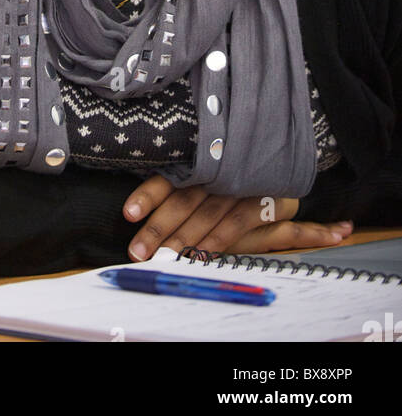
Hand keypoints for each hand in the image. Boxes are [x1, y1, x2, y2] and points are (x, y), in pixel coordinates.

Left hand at [122, 172, 353, 259]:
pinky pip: (237, 220)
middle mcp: (219, 168)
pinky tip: (199, 255)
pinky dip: (218, 240)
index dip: (149, 194)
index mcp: (201, 157)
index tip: (129, 214)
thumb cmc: (237, 168)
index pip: (170, 175)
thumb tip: (136, 208)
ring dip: (184, 239)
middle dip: (158, 228)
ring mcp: (243, 182)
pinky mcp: (267, 197)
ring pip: (207, 212)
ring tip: (162, 258)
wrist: (286, 157)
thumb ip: (180, 183)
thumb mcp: (210, 168)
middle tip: (137, 252)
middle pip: (184, 198)